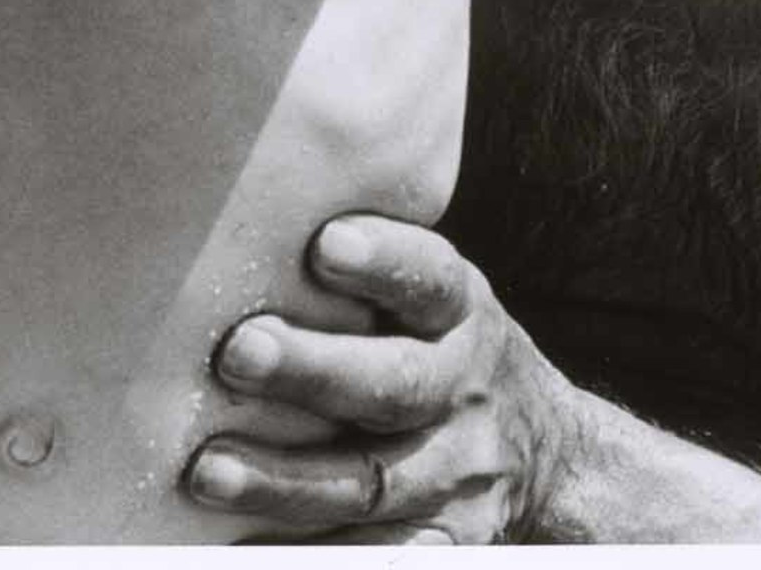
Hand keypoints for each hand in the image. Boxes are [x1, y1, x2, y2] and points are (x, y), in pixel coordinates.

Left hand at [185, 216, 572, 543]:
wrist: (551, 452)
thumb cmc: (441, 348)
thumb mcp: (434, 297)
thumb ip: (370, 272)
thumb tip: (245, 225)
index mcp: (461, 313)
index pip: (428, 279)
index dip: (383, 261)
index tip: (325, 244)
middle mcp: (466, 389)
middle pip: (394, 384)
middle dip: (313, 370)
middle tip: (239, 353)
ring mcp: (460, 475)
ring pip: (372, 483)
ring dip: (287, 481)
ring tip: (209, 470)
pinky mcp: (452, 540)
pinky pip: (386, 558)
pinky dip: (322, 557)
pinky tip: (247, 552)